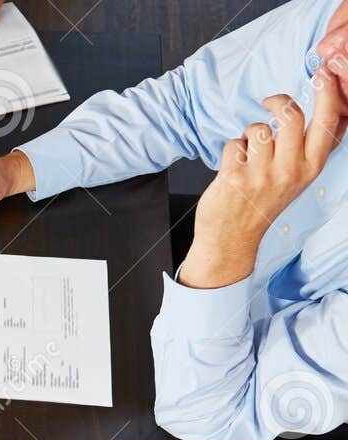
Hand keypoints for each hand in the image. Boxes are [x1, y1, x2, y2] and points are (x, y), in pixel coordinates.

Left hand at [181, 84, 346, 287]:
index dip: (328, 93)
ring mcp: (261, 175)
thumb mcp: (298, 176)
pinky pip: (234, 143)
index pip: (328, 122)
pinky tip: (234, 167)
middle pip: (291, 116)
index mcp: (310, 168)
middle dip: (279, 101)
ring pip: (258, 129)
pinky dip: (232, 149)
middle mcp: (289, 171)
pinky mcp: (234, 178)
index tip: (323, 74)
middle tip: (271, 102)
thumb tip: (332, 106)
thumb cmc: (264, 202)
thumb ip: (311, 145)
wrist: (232, 239)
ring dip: (250, 134)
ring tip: (249, 153)